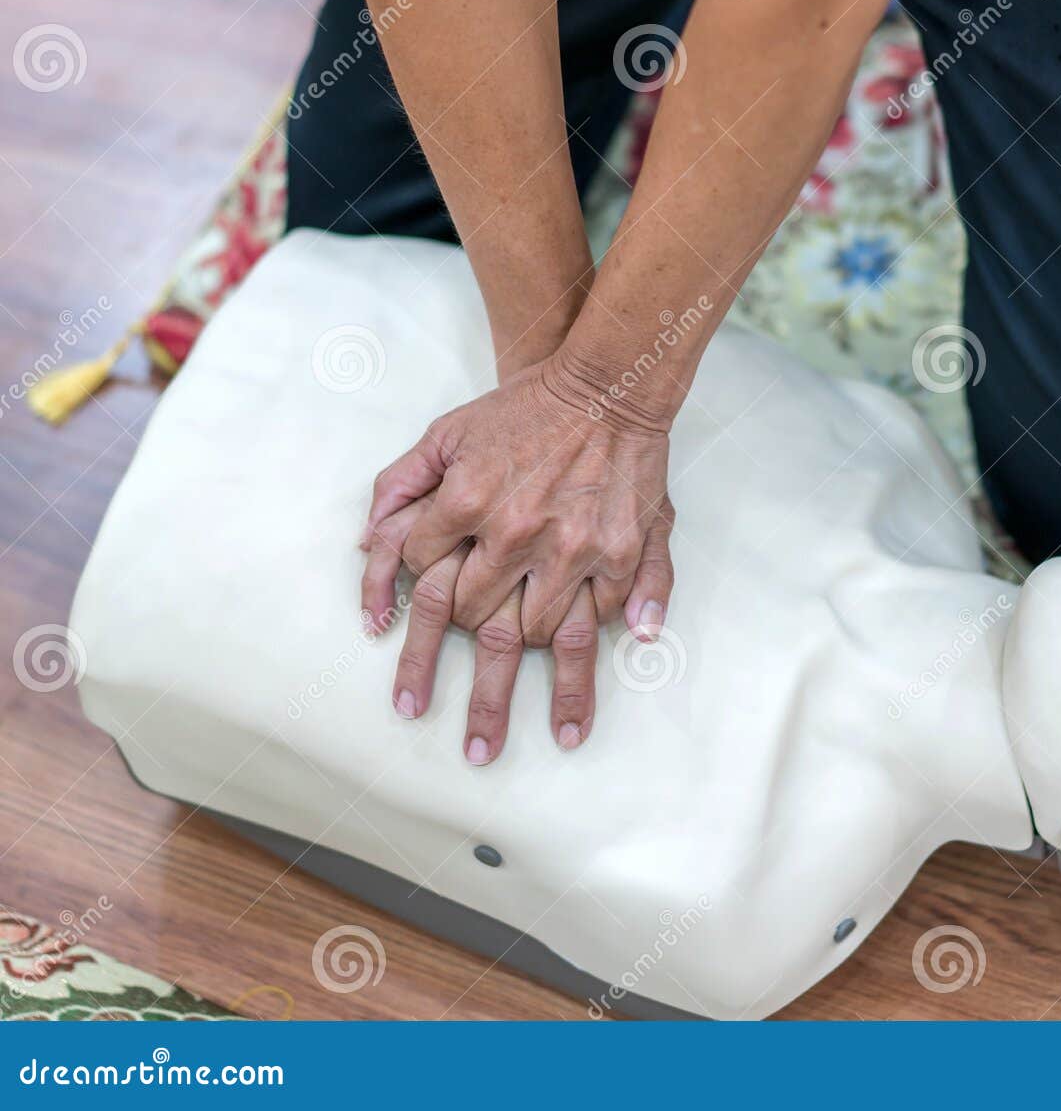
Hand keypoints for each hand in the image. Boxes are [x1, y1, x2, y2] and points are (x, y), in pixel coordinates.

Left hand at [359, 351, 675, 759]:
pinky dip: (588, 660)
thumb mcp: (446, 432)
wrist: (606, 385)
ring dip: (528, 696)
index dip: (405, 609)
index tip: (396, 651)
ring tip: (524, 746)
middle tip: (461, 748)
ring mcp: (572, 548)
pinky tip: (579, 711)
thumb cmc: (523, 411)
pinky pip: (599, 617)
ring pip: (539, 637)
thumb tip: (366, 547)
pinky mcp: (619, 554)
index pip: (422, 574)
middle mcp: (515, 532)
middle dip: (460, 688)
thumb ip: (399, 485)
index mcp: (465, 501)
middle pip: (476, 626)